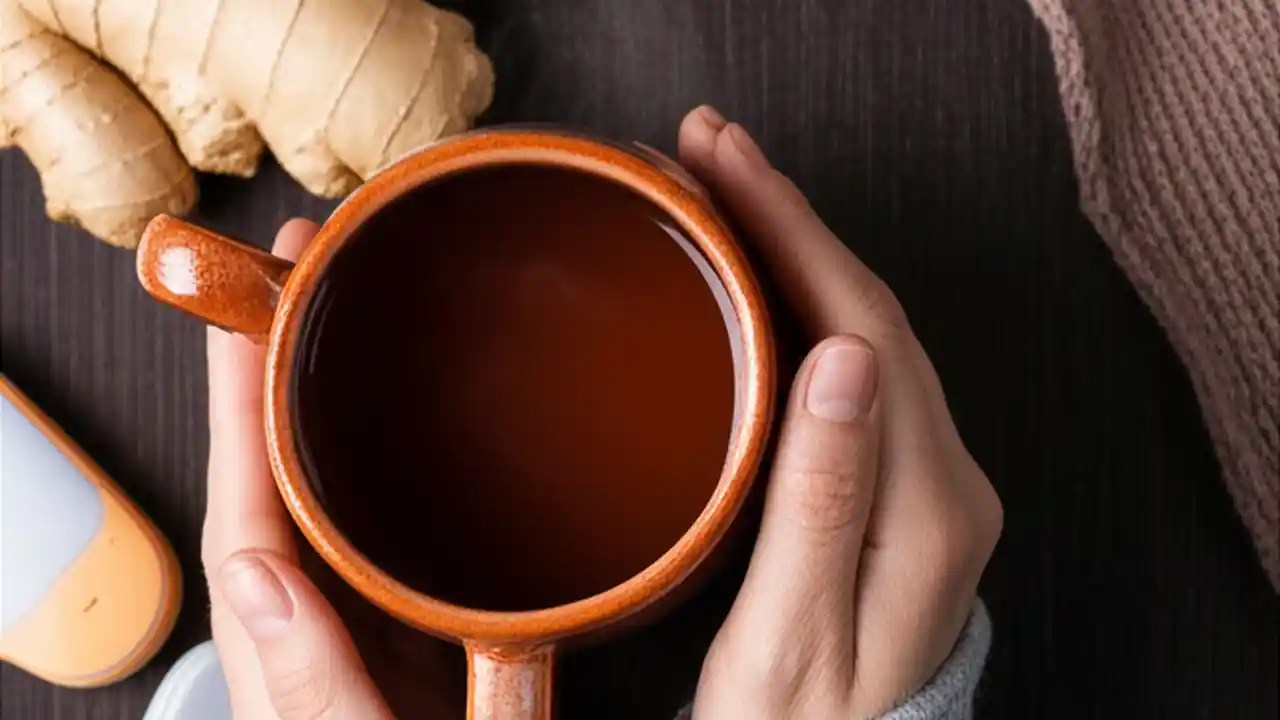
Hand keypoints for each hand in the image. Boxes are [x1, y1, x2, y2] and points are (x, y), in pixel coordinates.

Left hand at [202, 220, 460, 718]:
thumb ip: (312, 682)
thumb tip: (259, 573)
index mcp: (287, 641)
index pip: (246, 493)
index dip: (241, 388)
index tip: (254, 293)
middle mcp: (321, 610)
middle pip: (287, 463)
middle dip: (286, 354)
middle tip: (308, 256)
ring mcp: (374, 606)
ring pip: (346, 475)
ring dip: (345, 384)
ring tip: (365, 295)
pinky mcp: (428, 613)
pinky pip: (403, 509)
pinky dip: (410, 444)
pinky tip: (446, 403)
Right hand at [677, 107, 1002, 718]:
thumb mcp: (791, 631)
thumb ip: (821, 500)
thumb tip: (842, 358)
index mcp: (931, 506)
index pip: (865, 328)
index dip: (795, 233)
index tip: (728, 163)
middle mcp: (949, 477)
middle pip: (871, 309)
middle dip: (790, 215)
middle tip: (709, 147)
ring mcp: (929, 475)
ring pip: (864, 325)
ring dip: (796, 246)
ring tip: (724, 186)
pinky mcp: (899, 480)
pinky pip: (855, 363)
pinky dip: (802, 300)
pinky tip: (760, 272)